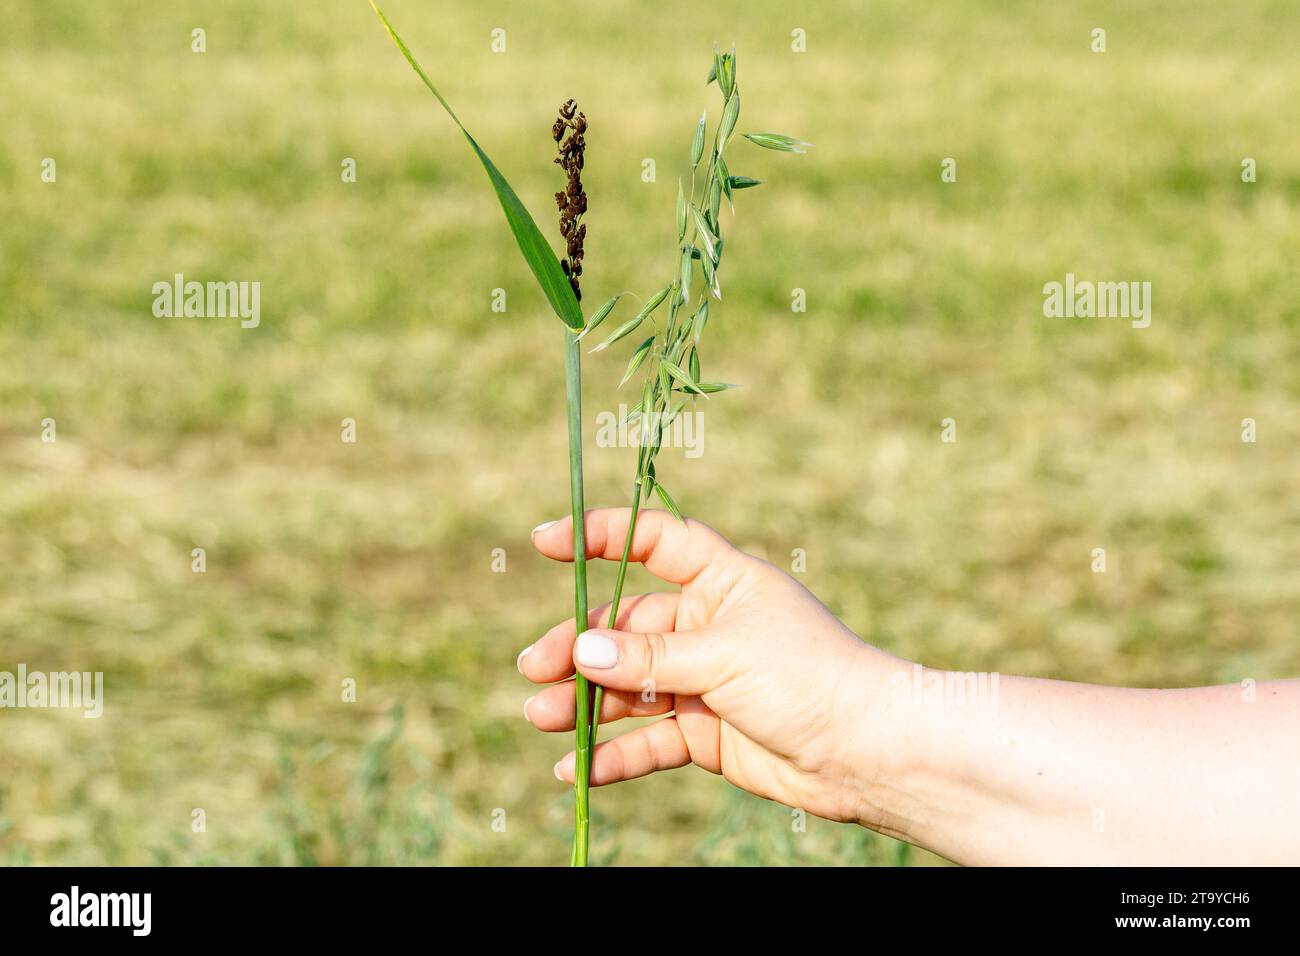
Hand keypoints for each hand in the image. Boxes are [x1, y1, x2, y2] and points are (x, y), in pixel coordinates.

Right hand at [519, 508, 901, 825]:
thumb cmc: (807, 677)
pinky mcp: (707, 734)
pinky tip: (579, 770)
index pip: (654, 542)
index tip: (544, 544)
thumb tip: (580, 652)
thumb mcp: (724, 654)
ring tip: (542, 717)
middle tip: (534, 668)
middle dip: (578, 646)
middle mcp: (708, 625)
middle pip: (625, 626)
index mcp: (721, 581)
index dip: (599, 536)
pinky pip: (649, 741)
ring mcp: (706, 681)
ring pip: (629, 686)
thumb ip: (649, 656)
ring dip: (585, 702)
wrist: (868, 752)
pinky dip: (615, 754)